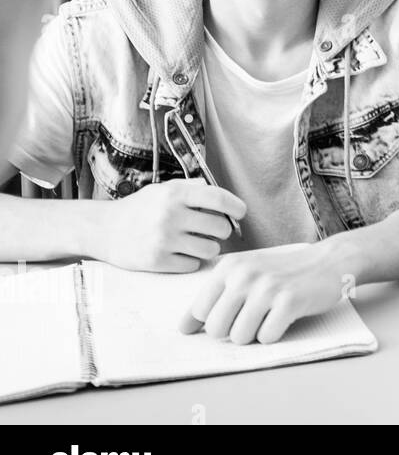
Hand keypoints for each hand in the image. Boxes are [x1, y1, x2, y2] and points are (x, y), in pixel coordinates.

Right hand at [94, 179, 243, 272]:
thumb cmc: (140, 208)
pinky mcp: (157, 261)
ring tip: (197, 242)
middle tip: (213, 230)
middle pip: (220, 227)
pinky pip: (193, 265)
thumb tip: (226, 200)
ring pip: (211, 249)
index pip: (219, 198)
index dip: (236, 207)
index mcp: (174, 195)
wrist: (102, 229)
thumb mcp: (163, 190)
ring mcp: (163, 240)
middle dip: (222, 230)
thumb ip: (193, 190)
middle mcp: (170, 215)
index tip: (240, 213)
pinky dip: (191, 261)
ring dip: (209, 247)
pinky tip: (180, 254)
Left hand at [180, 243, 351, 343]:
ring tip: (270, 316)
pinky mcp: (289, 302)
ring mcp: (267, 288)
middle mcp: (244, 275)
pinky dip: (275, 334)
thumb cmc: (285, 270)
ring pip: (240, 336)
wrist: (330, 260)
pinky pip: (267, 337)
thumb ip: (216, 296)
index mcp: (230, 267)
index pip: (199, 310)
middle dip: (233, 331)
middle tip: (254, 318)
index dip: (211, 323)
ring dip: (255, 334)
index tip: (228, 319)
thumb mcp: (247, 272)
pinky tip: (285, 317)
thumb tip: (183, 328)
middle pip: (216, 328)